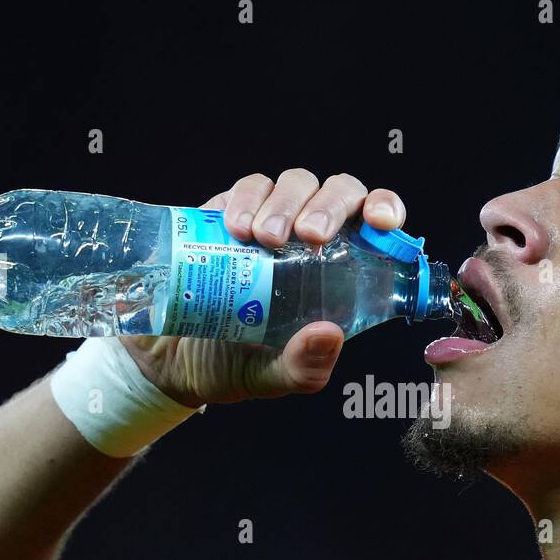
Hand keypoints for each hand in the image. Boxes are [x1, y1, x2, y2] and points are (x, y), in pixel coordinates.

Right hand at [120, 169, 406, 406]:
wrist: (173, 360)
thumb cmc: (240, 363)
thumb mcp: (277, 377)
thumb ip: (306, 365)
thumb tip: (330, 335)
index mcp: (341, 270)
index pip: (376, 224)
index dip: (385, 209)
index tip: (381, 222)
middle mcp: (312, 237)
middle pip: (338, 192)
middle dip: (329, 206)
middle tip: (310, 236)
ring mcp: (270, 219)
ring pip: (293, 182)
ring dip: (284, 203)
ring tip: (263, 239)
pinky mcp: (227, 214)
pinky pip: (245, 190)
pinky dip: (242, 200)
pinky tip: (233, 227)